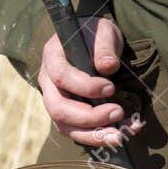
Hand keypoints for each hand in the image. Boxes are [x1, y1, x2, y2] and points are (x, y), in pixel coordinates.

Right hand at [37, 13, 146, 147]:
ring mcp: (56, 100)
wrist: (93, 42)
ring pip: (65, 126)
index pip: (61, 77)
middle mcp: (48, 82)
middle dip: (88, 117)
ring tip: (118, 136)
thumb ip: (104, 47)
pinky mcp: (67, 114)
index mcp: (52, 57)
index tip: (110, 87)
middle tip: (117, 112)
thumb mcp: (102, 32)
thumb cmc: (94, 34)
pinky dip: (97, 136)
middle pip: (58, 108)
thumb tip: (109, 66)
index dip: (84, 86)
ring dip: (92, 135)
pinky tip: (119, 134)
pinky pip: (77, 131)